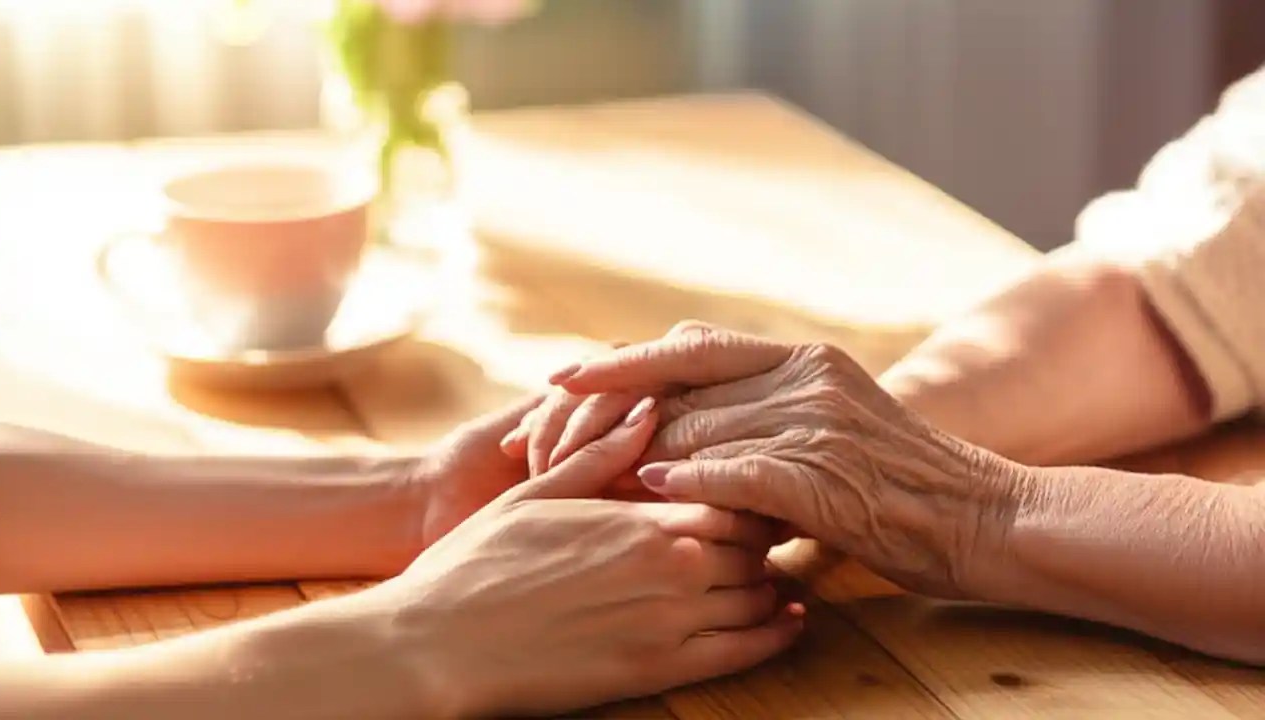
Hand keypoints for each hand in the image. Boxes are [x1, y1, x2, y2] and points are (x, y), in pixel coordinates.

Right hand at [378, 395, 803, 716]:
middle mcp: (669, 566)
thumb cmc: (475, 562)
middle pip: (752, 545)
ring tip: (780, 575)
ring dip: (772, 584)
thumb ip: (601, 456)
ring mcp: (668, 622)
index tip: (752, 491)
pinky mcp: (657, 672)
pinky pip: (742, 652)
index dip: (747, 492)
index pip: (728, 496)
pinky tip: (788, 623)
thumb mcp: (536, 495)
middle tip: (776, 530)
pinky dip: (774, 636)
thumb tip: (647, 409)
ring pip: (755, 596)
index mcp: (639, 517)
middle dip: (764, 537)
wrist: (434, 644)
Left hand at [513, 322, 1025, 597]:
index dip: (618, 364)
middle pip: (674, 388)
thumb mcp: (825, 432)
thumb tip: (673, 444)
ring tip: (574, 478)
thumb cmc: (896, 488)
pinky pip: (737, 470)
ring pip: (694, 428)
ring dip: (629, 457)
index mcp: (799, 357)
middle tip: (539, 441)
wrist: (984, 518)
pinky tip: (650, 494)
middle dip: (602, 417)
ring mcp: (816, 419)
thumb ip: (755, 423)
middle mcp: (803, 374)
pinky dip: (689, 482)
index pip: (686, 346)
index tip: (559, 379)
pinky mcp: (826, 471)